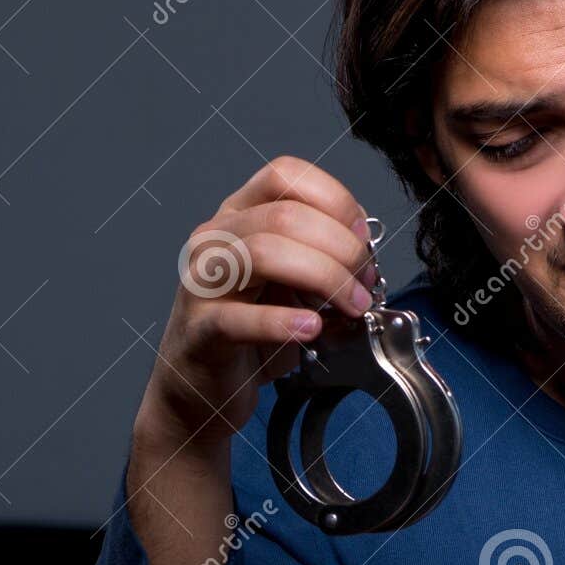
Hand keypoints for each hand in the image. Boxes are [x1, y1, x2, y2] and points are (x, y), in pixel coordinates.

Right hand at [139, 155, 376, 451]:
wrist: (203, 388)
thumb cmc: (252, 333)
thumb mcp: (293, 285)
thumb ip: (321, 260)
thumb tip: (364, 256)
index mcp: (240, 216)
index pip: (286, 175)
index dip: (335, 200)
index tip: (364, 239)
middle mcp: (216, 238)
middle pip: (284, 215)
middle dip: (342, 248)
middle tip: (365, 285)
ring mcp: (202, 282)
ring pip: (263, 253)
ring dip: (324, 278)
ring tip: (350, 307)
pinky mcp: (199, 330)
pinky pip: (238, 317)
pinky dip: (282, 322)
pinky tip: (310, 329)